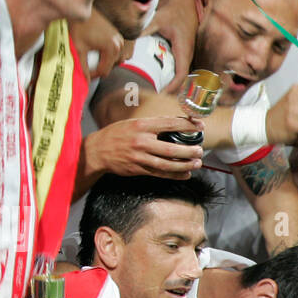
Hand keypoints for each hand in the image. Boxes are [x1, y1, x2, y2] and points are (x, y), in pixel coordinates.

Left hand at [72, 9, 123, 79]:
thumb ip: (83, 66)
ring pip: (117, 59)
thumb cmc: (80, 26)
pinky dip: (111, 55)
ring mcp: (120, 39)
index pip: (104, 70)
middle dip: (101, 69)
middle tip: (89, 70)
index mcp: (111, 48)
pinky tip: (99, 54)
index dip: (94, 75)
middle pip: (112, 66)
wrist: (83, 10)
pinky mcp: (118, 35)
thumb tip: (85, 80)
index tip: (85, 75)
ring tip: (94, 62)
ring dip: (107, 63)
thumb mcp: (79, 49)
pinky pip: (118, 51)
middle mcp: (119, 44)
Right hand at [82, 116, 202, 177]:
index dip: (188, 125)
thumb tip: (175, 124)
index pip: (170, 124)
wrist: (97, 150)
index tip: (200, 126)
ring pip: (168, 164)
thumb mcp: (132, 123)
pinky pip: (160, 173)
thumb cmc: (116, 134)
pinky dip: (175, 175)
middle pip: (172, 149)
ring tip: (196, 163)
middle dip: (189, 151)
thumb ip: (152, 124)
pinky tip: (185, 174)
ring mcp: (140, 157)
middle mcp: (141, 141)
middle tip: (200, 150)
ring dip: (185, 165)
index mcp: (141, 126)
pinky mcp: (138, 169)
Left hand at [147, 0, 196, 94]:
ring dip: (175, 84)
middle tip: (158, 100)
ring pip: (184, 71)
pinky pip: (182, 65)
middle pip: (185, 76)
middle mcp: (189, 49)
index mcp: (184, 45)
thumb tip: (126, 47)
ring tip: (159, 95)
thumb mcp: (153, 18)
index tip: (161, 95)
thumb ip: (140, 31)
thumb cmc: (168, 5)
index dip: (174, 87)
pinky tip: (163, 80)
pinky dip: (175, 75)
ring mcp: (188, 48)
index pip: (183, 73)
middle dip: (174, 90)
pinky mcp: (184, 46)